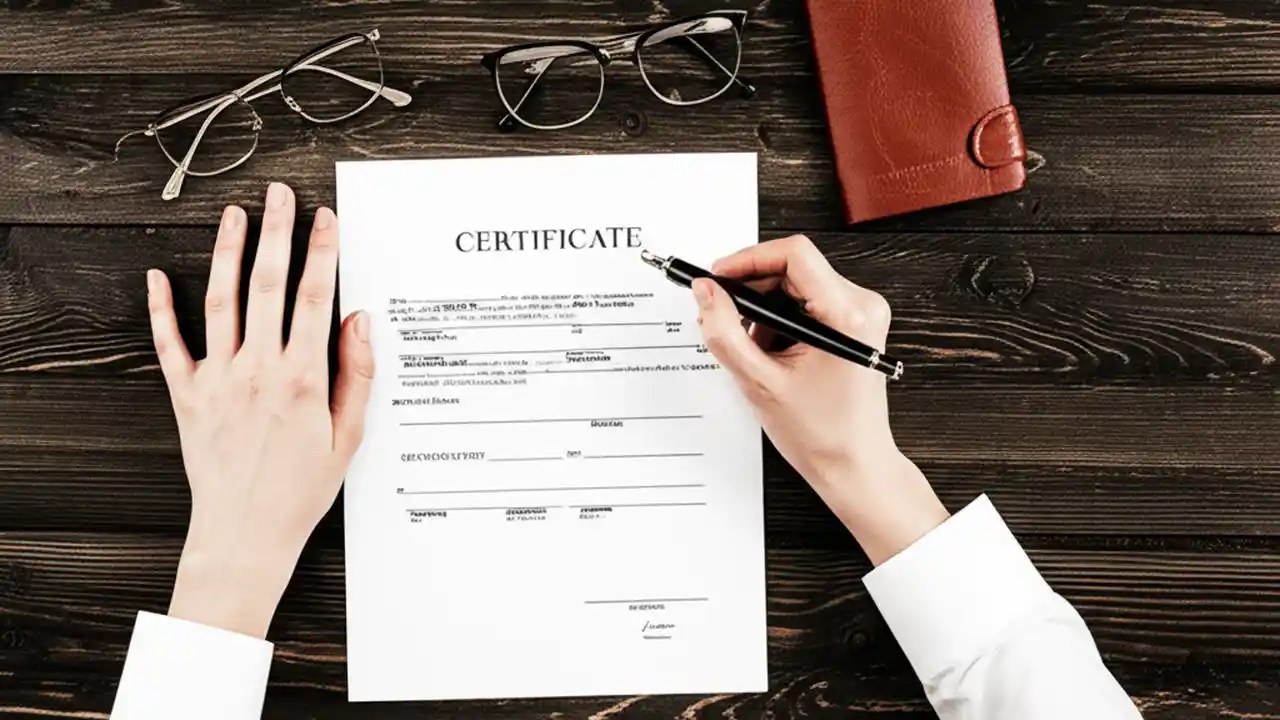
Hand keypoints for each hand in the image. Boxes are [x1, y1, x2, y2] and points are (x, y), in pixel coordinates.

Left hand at [146, 182, 373, 637]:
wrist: (246, 532)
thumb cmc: (302, 491)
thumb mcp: (349, 437)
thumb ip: (357, 375)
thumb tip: (359, 322)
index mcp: (303, 378)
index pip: (316, 298)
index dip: (323, 252)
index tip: (326, 218)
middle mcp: (258, 369)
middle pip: (268, 285)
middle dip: (276, 233)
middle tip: (279, 195)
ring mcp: (218, 379)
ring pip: (221, 301)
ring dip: (227, 252)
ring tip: (233, 215)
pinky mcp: (188, 395)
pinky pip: (171, 343)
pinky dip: (162, 308)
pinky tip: (159, 277)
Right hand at [692, 235, 947, 564]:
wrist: (854, 465)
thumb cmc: (821, 434)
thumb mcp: (759, 382)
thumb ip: (724, 332)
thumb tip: (706, 292)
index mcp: (847, 315)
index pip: (794, 255)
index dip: (748, 259)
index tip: (718, 277)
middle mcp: (862, 306)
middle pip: (794, 268)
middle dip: (753, 293)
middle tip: (726, 320)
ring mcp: (861, 314)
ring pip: (797, 285)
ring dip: (766, 311)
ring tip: (756, 351)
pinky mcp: (854, 324)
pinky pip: (808, 302)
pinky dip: (781, 321)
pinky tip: (773, 354)